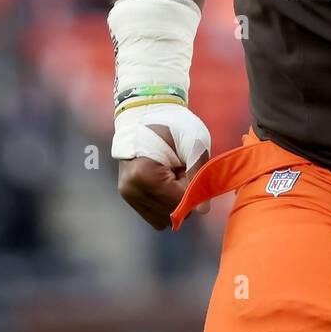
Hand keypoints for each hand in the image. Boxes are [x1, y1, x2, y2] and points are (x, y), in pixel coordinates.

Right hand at [113, 104, 211, 229]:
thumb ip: (198, 176)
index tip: (191, 170)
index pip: (178, 202)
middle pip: (170, 214)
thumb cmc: (173, 124)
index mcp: (144, 176)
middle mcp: (132, 190)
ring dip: (174, 201)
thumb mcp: (193, 143)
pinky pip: (154, 214)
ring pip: (162, 218)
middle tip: (182, 170)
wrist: (147, 113)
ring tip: (173, 176)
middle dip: (183, 196)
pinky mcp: (130, 197)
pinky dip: (165, 202)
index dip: (193, 190)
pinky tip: (165, 182)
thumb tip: (202, 210)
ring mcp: (128, 195)